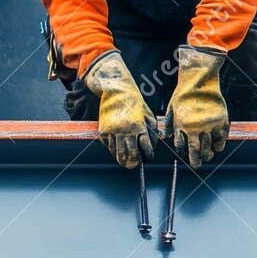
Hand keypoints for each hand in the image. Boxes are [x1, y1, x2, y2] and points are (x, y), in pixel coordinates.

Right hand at [83, 50, 157, 168]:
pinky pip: (108, 145)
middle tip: (134, 166)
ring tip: (125, 163)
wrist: (116, 91)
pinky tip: (116, 152)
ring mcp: (113, 131)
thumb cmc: (135, 102)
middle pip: (130, 154)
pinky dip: (112, 150)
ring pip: (117, 152)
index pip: (145, 148)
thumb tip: (153, 145)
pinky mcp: (103, 131)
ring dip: (121, 159)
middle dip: (133, 162)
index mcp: (138, 126)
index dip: (147, 156)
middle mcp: (125, 131)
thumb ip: (151, 130)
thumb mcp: (148, 114)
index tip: (147, 158)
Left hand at [168, 45, 228, 167]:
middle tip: (197, 165)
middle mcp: (195, 128)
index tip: (186, 157)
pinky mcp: (221, 121)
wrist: (199, 82)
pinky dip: (219, 145)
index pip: (182, 147)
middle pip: (196, 151)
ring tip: (207, 156)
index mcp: (181, 126)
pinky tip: (217, 147)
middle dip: (196, 160)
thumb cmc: (183, 95)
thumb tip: (165, 138)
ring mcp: (209, 125)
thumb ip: (169, 125)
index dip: (184, 154)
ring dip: (208, 154)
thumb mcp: (171, 109)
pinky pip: (221, 139)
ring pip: (209, 147)